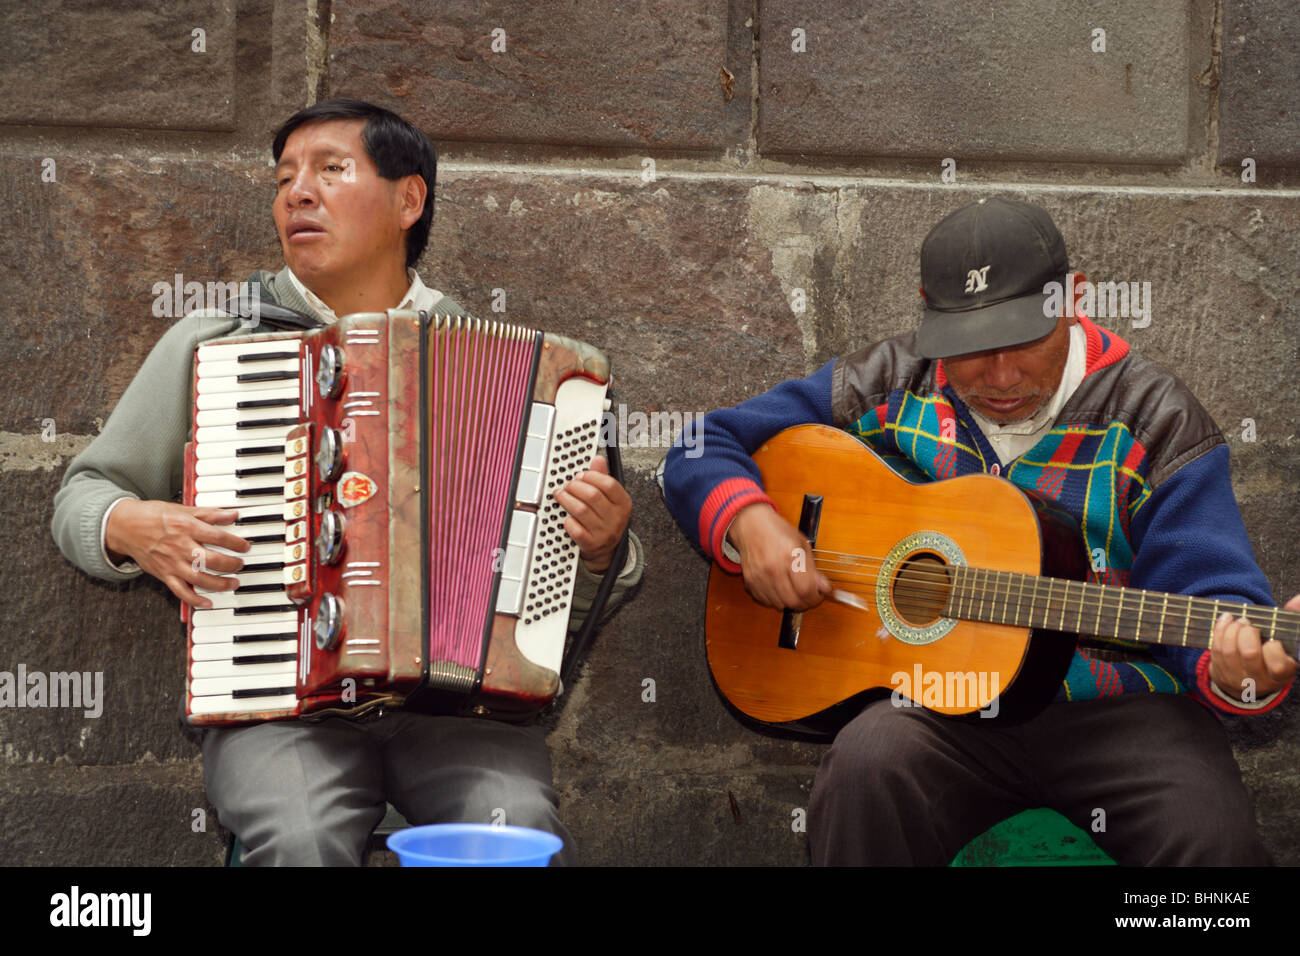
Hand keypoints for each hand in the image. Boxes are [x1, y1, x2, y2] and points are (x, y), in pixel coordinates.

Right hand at [105, 499, 249, 608]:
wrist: (125, 526)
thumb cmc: (154, 516)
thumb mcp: (183, 509)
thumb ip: (210, 514)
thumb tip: (233, 514)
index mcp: (187, 527)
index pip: (218, 537)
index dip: (236, 543)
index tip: (246, 546)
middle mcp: (180, 546)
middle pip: (211, 560)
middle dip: (231, 565)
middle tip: (240, 565)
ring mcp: (172, 563)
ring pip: (199, 578)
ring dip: (219, 584)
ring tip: (233, 583)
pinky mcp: (164, 575)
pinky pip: (180, 591)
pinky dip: (194, 600)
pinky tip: (207, 603)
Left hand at [554, 456, 631, 573]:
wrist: (607, 552)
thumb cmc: (606, 520)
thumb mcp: (610, 499)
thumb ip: (603, 478)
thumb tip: (598, 459)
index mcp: (623, 504)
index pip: (609, 484)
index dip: (591, 476)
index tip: (581, 474)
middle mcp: (616, 519)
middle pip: (592, 495)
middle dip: (575, 486)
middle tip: (568, 485)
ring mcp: (604, 533)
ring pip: (580, 510)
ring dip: (566, 499)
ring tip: (561, 495)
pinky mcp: (591, 544)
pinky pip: (575, 528)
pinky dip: (567, 520)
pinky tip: (566, 516)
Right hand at [727, 503, 830, 610]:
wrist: (751, 526)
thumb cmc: (778, 532)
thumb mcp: (802, 545)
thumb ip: (813, 569)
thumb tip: (824, 588)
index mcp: (790, 556)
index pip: (806, 590)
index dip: (816, 597)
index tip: (819, 595)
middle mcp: (773, 569)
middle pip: (793, 601)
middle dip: (805, 602)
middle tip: (809, 595)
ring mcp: (760, 577)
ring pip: (780, 605)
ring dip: (791, 602)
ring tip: (794, 590)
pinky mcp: (750, 582)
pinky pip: (766, 602)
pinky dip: (776, 600)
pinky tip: (780, 589)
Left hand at [1208, 593, 1299, 701]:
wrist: (1251, 683)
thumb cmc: (1273, 659)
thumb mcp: (1287, 649)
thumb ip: (1291, 626)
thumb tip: (1296, 602)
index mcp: (1280, 676)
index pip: (1277, 665)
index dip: (1274, 648)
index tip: (1272, 640)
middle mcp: (1258, 681)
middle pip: (1249, 653)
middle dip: (1247, 632)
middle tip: (1249, 624)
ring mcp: (1237, 679)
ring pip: (1228, 650)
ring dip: (1231, 629)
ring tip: (1238, 621)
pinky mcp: (1220, 674)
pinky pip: (1216, 650)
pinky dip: (1219, 631)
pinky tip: (1226, 621)